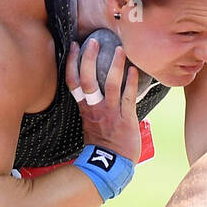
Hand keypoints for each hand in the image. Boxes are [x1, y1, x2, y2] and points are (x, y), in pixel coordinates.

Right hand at [66, 36, 141, 163]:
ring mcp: (110, 113)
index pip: (73, 83)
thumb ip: (92, 108)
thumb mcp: (91, 125)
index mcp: (85, 109)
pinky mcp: (126, 118)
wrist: (112, 165)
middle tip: (93, 41)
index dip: (72, 63)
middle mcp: (95, 109)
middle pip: (87, 80)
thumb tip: (96, 93)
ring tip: (119, 49)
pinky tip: (134, 70)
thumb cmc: (103, 145)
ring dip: (115, 65)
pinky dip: (131, 82)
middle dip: (88, 58)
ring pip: (110, 84)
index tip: (74, 46)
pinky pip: (129, 97)